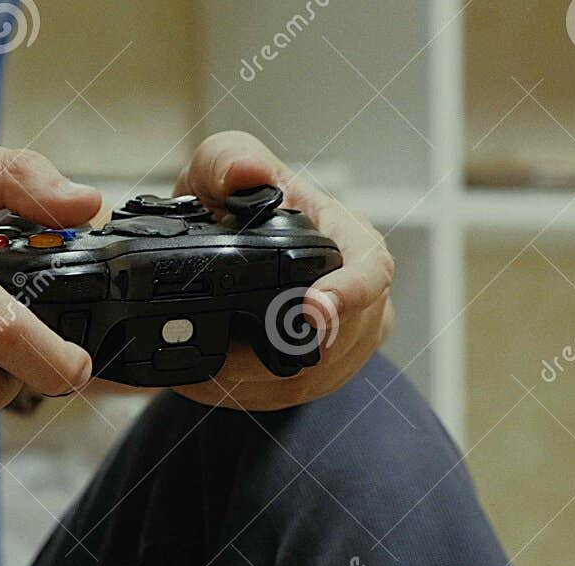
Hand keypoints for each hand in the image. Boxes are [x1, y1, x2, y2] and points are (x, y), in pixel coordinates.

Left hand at [170, 131, 393, 410]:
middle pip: (335, 340)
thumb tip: (248, 173)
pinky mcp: (323, 373)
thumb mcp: (218, 169)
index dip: (349, 292)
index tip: (315, 310)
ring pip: (307, 378)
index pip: (370, 268)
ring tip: (205, 370)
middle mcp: (357, 292)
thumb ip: (228, 161)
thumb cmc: (231, 205)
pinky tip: (211, 381)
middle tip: (222, 360)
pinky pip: (289, 395)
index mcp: (345, 236)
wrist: (218, 248)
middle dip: (274, 355)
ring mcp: (346, 339)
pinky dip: (245, 392)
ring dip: (253, 380)